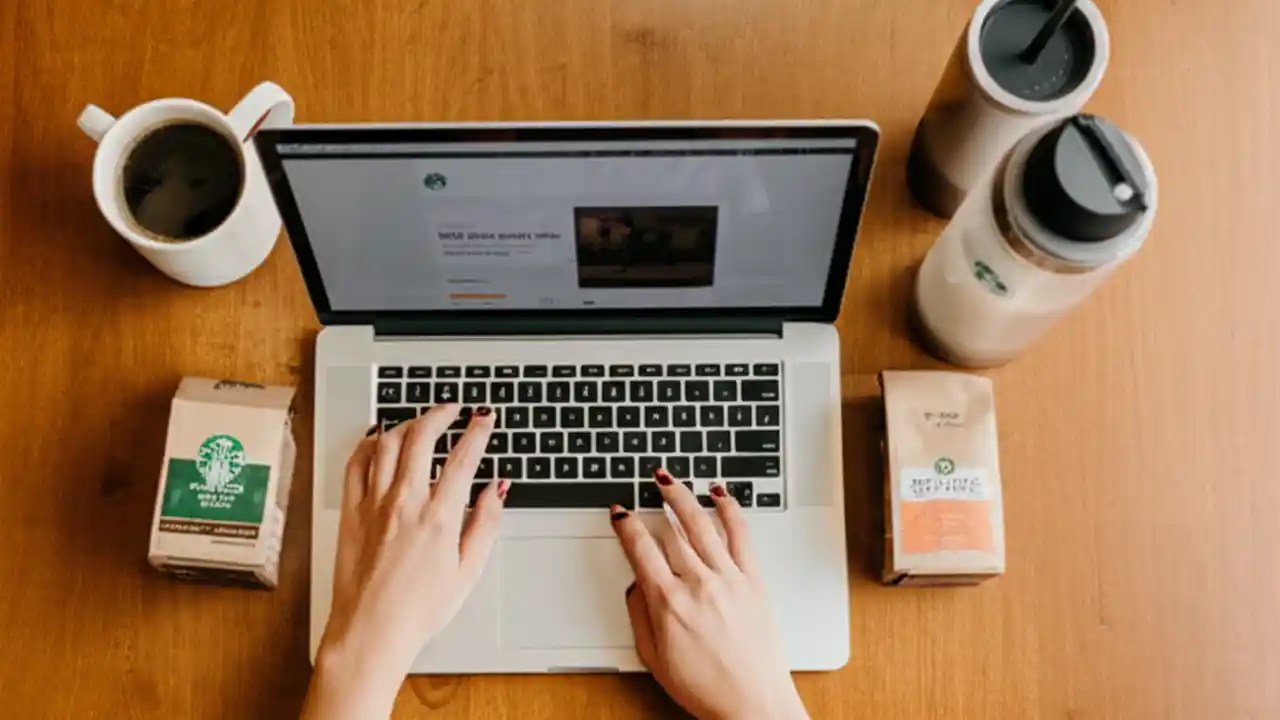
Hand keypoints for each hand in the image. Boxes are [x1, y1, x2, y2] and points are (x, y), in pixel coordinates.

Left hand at [303, 405, 505, 718]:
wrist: (371, 631)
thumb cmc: (418, 610)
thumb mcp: (468, 571)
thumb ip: (485, 524)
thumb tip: (496, 491)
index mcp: (438, 518)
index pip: (463, 458)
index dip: (477, 431)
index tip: (484, 419)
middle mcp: (405, 503)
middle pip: (422, 437)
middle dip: (441, 414)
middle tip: (453, 409)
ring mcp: (374, 504)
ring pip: (388, 443)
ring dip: (408, 423)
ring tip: (421, 421)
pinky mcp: (351, 512)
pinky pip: (356, 463)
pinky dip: (369, 443)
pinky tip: (379, 439)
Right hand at [610, 469, 807, 719]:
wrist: (752, 704)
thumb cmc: (705, 688)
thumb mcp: (653, 658)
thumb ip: (639, 615)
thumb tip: (635, 584)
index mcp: (668, 603)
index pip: (640, 549)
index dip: (626, 525)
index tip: (619, 513)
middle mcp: (698, 584)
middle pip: (670, 531)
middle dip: (654, 503)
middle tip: (646, 486)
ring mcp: (728, 579)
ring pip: (701, 523)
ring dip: (684, 495)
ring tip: (670, 479)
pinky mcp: (753, 580)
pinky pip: (741, 534)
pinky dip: (729, 508)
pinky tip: (719, 494)